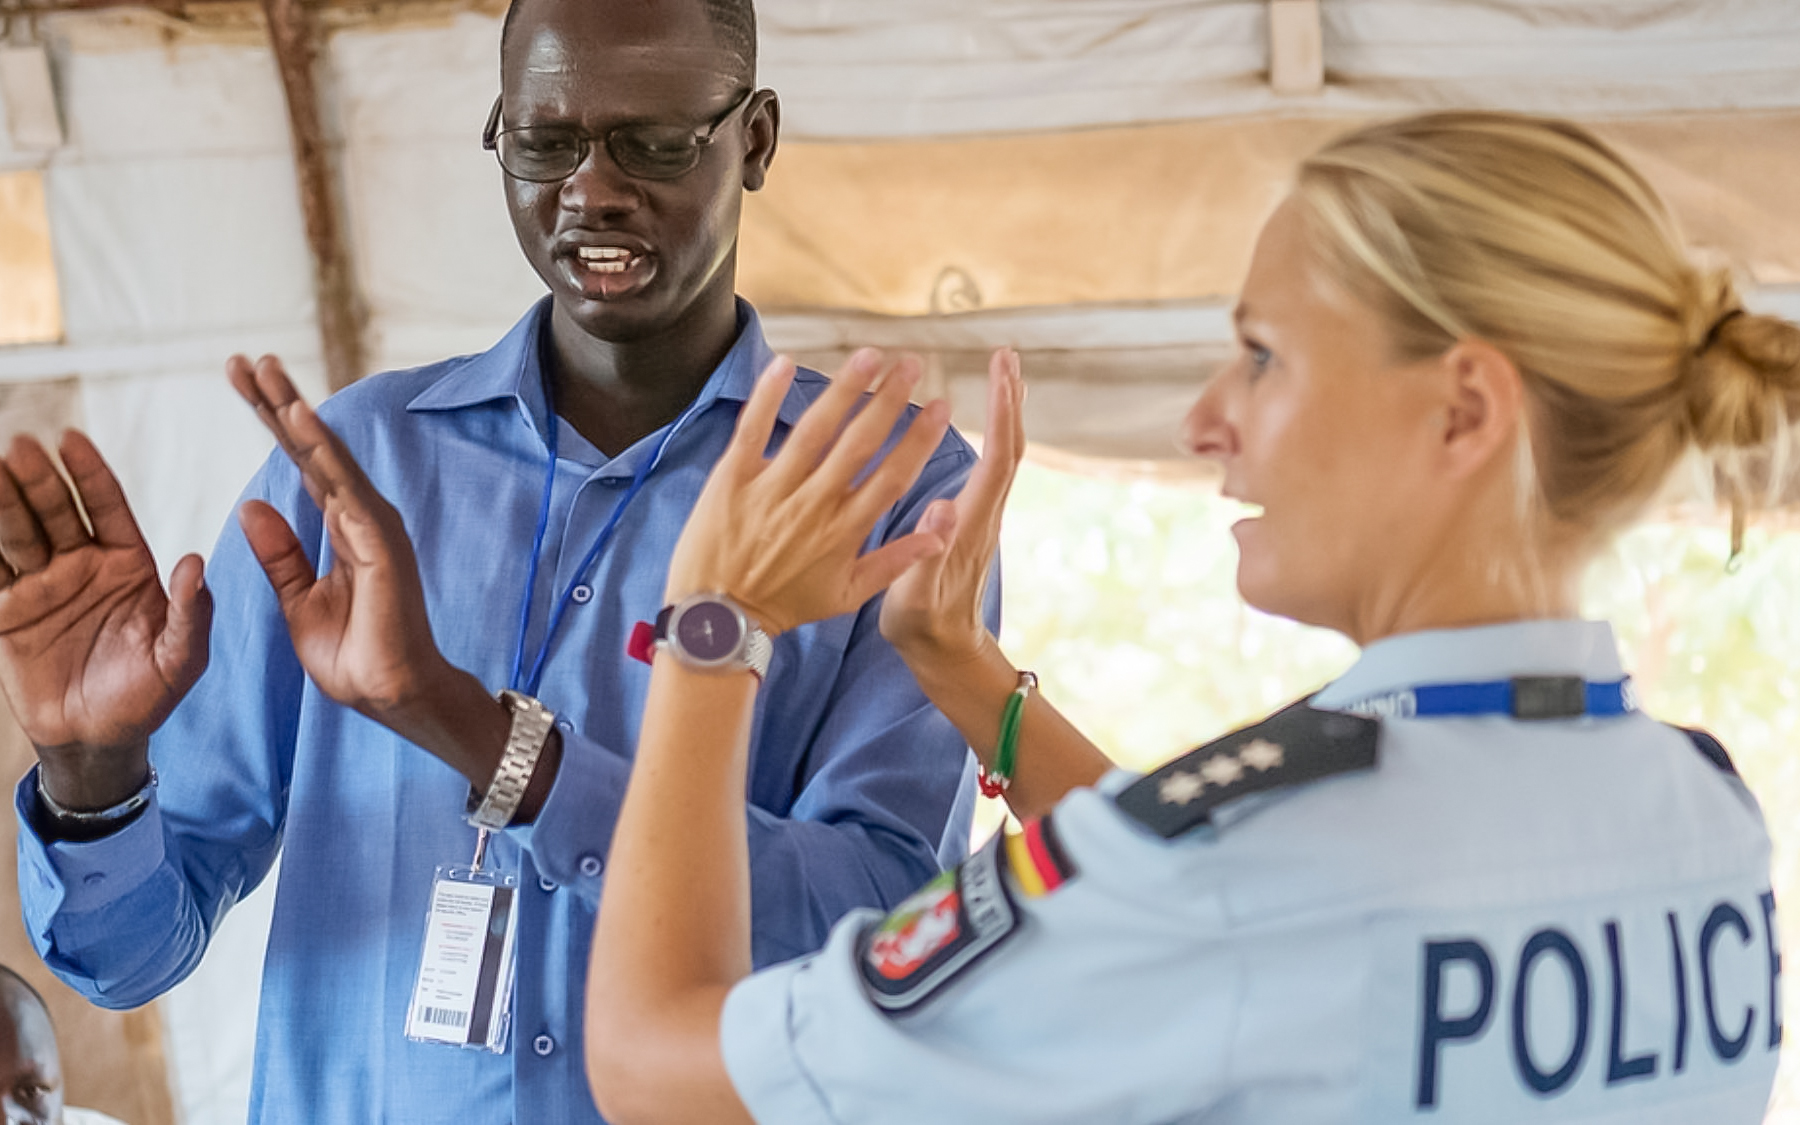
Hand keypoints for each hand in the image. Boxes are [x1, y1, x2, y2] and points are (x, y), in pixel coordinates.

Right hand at [0, 431, 211, 806]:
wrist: (99, 740)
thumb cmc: (149, 696)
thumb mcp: (182, 659)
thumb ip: (193, 612)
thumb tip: (196, 562)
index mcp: (128, 565)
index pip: (107, 508)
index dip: (90, 474)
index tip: (71, 439)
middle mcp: (82, 565)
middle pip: (57, 511)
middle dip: (39, 479)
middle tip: (19, 446)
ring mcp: (42, 585)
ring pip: (18, 533)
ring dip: (2, 501)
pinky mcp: (8, 610)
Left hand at [229, 355, 459, 728]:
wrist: (391, 694)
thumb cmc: (356, 654)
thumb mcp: (298, 601)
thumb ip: (280, 554)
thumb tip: (252, 506)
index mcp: (341, 527)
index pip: (301, 464)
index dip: (272, 423)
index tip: (242, 383)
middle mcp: (360, 516)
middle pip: (313, 448)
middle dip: (278, 402)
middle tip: (243, 360)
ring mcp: (373, 525)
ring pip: (328, 457)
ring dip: (297, 412)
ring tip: (265, 372)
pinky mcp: (379, 542)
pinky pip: (343, 486)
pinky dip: (321, 449)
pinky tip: (298, 418)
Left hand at [664, 349, 953, 636]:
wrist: (717, 617)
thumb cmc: (785, 606)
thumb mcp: (847, 594)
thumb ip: (895, 561)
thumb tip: (941, 534)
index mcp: (844, 530)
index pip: (893, 475)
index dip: (920, 438)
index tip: (941, 406)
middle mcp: (813, 504)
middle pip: (860, 441)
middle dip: (890, 399)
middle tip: (912, 363)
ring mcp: (772, 488)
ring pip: (816, 428)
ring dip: (846, 388)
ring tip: (871, 355)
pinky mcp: (732, 479)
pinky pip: (753, 428)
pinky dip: (769, 395)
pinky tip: (787, 362)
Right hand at [879, 348, 1023, 669]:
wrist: (945, 653)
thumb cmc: (923, 627)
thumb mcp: (914, 597)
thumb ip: (925, 554)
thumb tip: (940, 506)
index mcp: (970, 523)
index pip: (996, 455)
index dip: (1001, 410)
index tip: (1001, 368)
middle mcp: (983, 514)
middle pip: (1008, 446)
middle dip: (1009, 399)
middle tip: (1006, 354)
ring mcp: (981, 518)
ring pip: (1002, 455)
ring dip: (1004, 412)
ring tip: (1000, 373)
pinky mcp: (971, 522)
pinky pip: (989, 467)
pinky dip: (992, 434)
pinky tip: (982, 421)